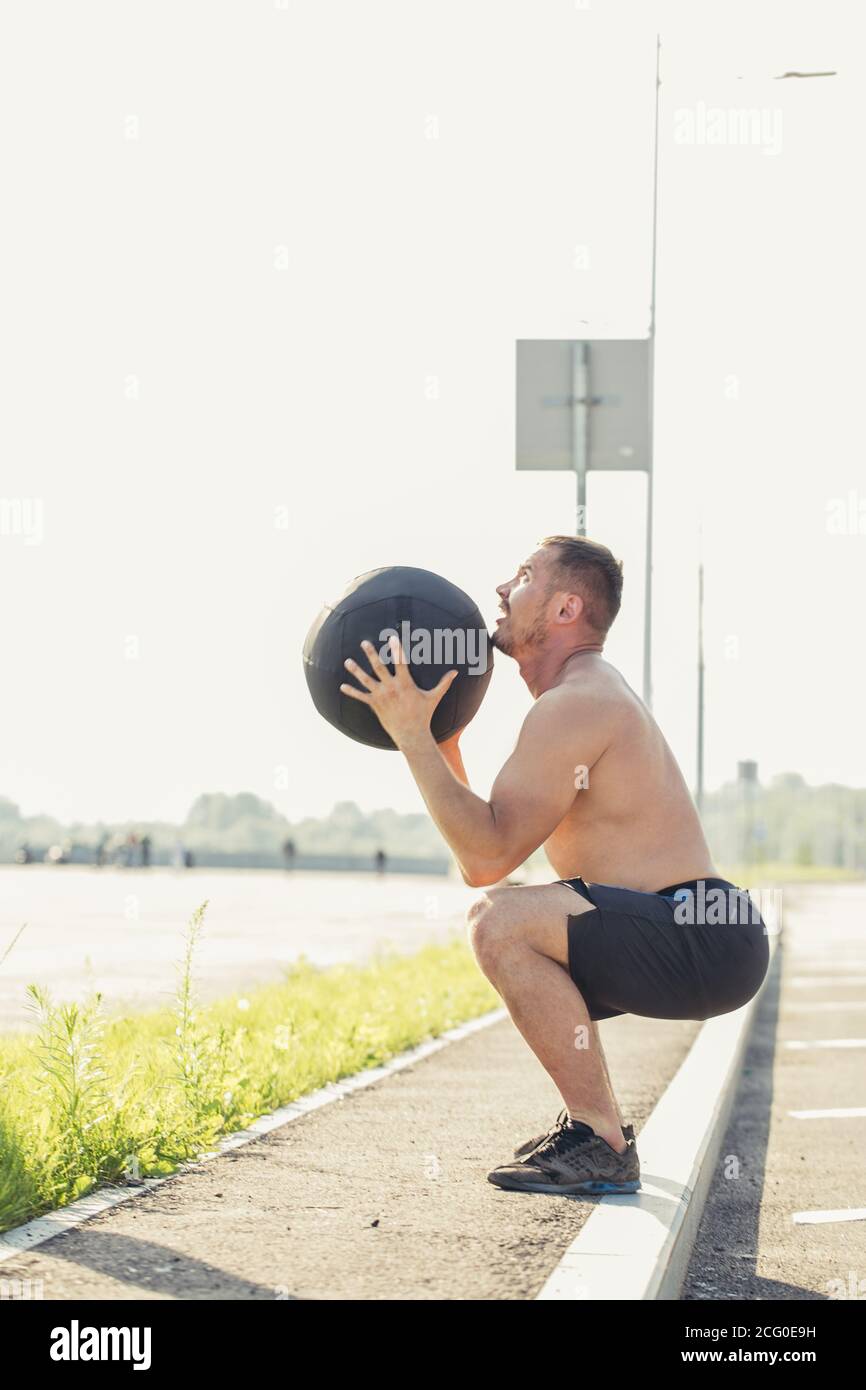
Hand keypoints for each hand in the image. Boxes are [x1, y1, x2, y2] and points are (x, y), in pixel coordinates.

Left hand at [340, 636, 457, 749]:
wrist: (412, 734)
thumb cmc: (424, 714)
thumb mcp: (434, 697)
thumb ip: (444, 683)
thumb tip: (456, 672)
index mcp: (405, 683)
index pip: (400, 662)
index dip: (396, 648)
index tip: (392, 637)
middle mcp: (391, 688)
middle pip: (379, 667)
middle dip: (371, 653)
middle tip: (364, 642)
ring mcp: (381, 696)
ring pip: (366, 680)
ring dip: (356, 670)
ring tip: (347, 661)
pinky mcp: (375, 705)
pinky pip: (361, 697)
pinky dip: (351, 692)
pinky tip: (341, 687)